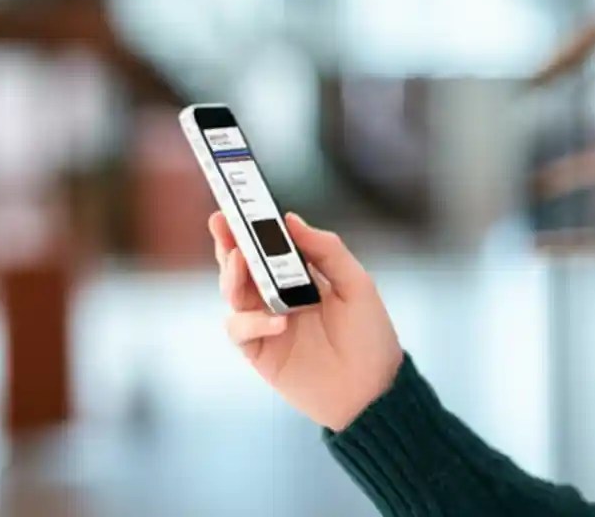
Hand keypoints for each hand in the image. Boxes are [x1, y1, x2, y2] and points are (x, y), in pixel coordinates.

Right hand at [209, 211, 403, 431]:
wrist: (373, 391)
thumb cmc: (370, 336)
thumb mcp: (357, 284)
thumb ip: (326, 250)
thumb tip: (291, 219)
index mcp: (300, 277)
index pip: (267, 246)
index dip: (250, 226)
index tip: (236, 204)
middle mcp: (277, 297)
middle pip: (240, 265)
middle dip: (228, 243)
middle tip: (221, 223)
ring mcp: (265, 324)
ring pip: (232, 294)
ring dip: (232, 276)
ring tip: (241, 262)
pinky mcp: (259, 353)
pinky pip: (240, 331)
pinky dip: (252, 323)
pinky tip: (278, 321)